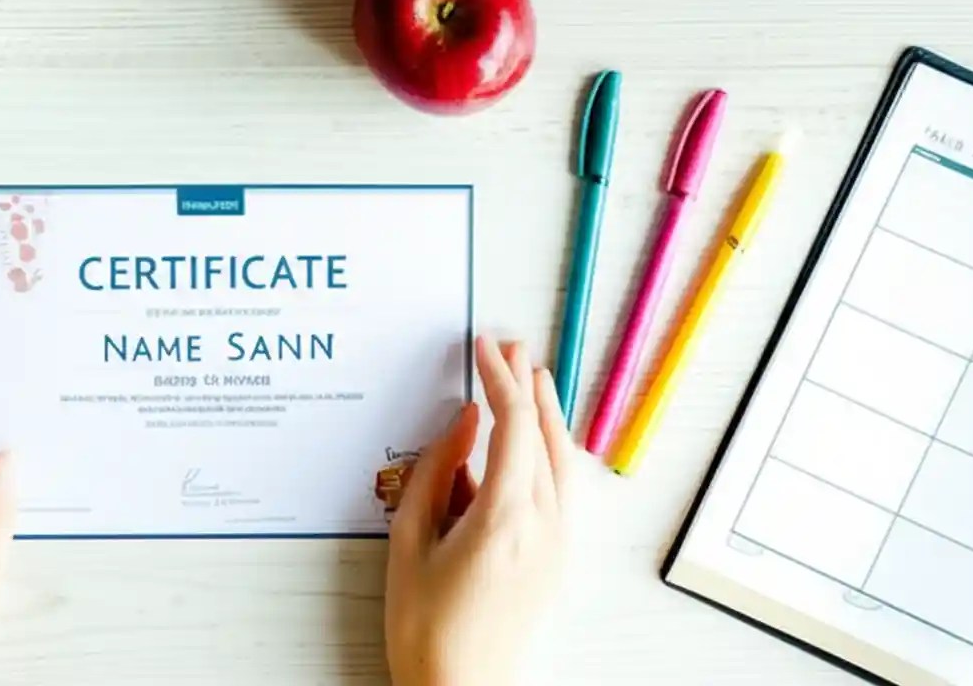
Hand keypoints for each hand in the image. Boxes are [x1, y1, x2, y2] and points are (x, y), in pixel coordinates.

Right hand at [385, 335, 568, 685]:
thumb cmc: (426, 626)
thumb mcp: (410, 540)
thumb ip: (435, 473)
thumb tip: (463, 425)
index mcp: (503, 517)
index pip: (510, 424)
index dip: (498, 377)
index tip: (484, 347)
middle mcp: (542, 524)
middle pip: (542, 434)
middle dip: (526, 384)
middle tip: (510, 346)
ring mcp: (556, 541)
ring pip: (561, 458)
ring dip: (546, 412)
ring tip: (532, 377)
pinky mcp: (557, 555)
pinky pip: (562, 485)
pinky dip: (553, 449)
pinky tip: (541, 436)